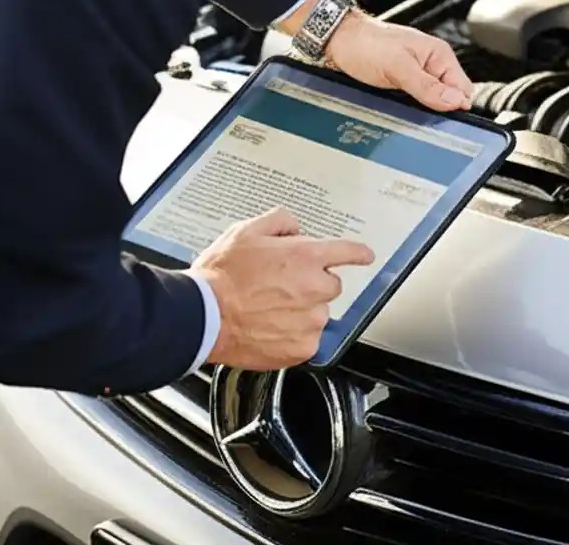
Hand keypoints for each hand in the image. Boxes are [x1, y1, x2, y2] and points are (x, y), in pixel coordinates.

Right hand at [190, 207, 373, 370]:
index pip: (347, 251)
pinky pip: (307, 338)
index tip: (365, 255)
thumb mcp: (245, 232)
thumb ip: (278, 222)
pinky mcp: (302, 347)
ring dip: (301, 311)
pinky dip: (293, 335)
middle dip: (312, 284)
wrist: (203, 317)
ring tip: (268, 310)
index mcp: (305, 257)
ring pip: (317, 313)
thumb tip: (292, 227)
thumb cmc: (220, 277)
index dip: (358, 252)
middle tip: (281, 287)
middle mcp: (314, 289)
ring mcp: (310, 321)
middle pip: (331, 285)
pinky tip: (269, 328)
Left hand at [326, 10, 473, 110]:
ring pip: (432, 102)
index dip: (454, 104)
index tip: (439, 113)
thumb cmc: (365, 44)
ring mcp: (418, 76)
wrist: (337, 42)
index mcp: (439, 55)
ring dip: (422, 109)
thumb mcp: (398, 67)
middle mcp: (432, 65)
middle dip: (438, 108)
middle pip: (449, 98)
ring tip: (403, 104)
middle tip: (416, 107)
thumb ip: (428, 86)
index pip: (463, 88)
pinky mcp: (405, 85)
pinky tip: (398, 105)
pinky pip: (417, 102)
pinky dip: (410, 107)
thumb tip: (455, 102)